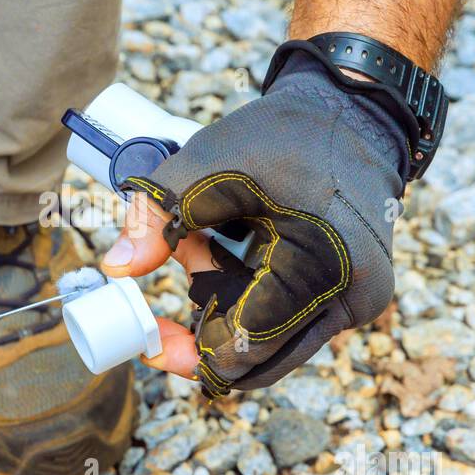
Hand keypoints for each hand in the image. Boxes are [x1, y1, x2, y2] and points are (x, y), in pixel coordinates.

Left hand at [100, 45, 410, 396]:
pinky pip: (289, 322)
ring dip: (227, 316)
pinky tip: (224, 255)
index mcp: (324, 264)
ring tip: (197, 256)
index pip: (249, 342)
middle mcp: (353, 296)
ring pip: (274, 346)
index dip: (192, 351)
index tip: (150, 346)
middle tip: (160, 318)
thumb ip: (157, 215)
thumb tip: (116, 270)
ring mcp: (358, 302)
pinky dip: (250, 302)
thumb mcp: (207, 162)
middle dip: (206, 338)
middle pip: (261, 359)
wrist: (352, 115)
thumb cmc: (284, 135)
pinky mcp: (352, 298)